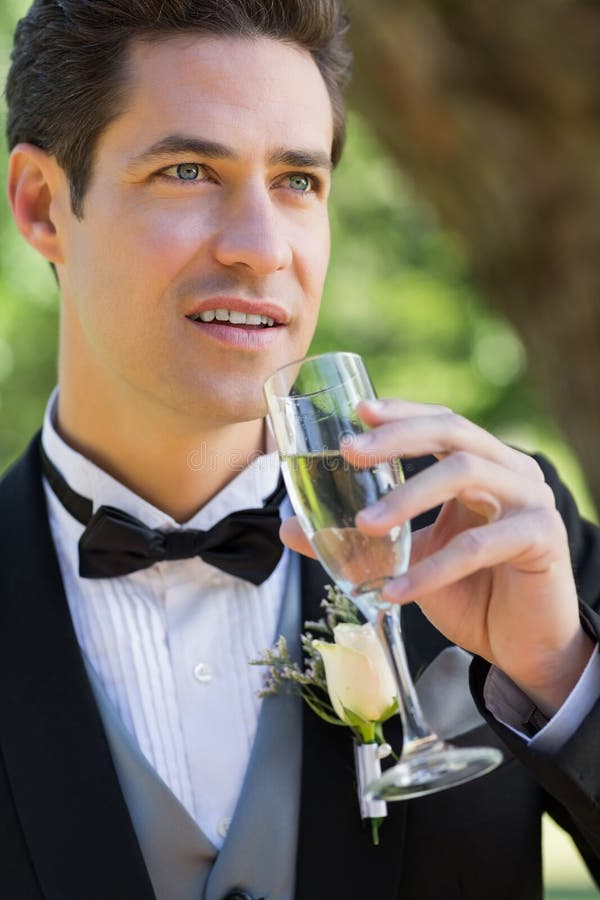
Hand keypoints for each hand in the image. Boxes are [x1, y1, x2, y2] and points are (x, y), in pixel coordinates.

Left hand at [281, 399, 593, 715]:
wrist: (522, 647)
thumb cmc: (468, 594)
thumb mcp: (406, 560)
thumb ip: (358, 541)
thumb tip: (289, 527)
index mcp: (484, 465)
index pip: (441, 422)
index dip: (402, 412)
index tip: (357, 411)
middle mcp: (512, 470)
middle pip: (453, 432)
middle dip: (398, 437)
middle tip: (349, 451)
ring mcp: (532, 499)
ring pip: (464, 474)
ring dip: (407, 497)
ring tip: (363, 523)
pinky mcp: (544, 538)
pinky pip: (478, 546)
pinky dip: (431, 568)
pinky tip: (395, 591)